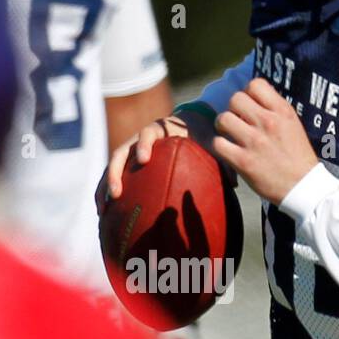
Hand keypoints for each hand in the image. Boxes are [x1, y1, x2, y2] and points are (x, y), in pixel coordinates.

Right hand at [98, 113, 215, 206]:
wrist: (190, 123)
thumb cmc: (201, 134)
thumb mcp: (210, 141)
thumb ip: (221, 158)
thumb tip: (235, 183)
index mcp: (160, 129)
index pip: (148, 134)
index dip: (144, 145)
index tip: (144, 159)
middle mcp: (140, 139)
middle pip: (121, 153)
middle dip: (115, 172)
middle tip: (117, 192)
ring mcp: (131, 151)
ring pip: (112, 168)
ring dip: (105, 186)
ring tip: (103, 209)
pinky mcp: (128, 163)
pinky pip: (113, 177)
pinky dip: (106, 193)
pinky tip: (104, 215)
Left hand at [213, 79, 318, 204]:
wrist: (303, 186)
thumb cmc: (298, 156)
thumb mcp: (293, 124)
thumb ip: (274, 110)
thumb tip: (253, 100)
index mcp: (282, 111)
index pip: (255, 84)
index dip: (248, 93)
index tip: (249, 105)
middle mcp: (267, 122)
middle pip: (235, 98)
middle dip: (233, 109)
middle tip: (238, 121)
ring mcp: (254, 141)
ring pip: (223, 118)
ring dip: (223, 126)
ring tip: (229, 134)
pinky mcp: (243, 161)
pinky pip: (218, 144)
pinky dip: (220, 146)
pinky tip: (228, 150)